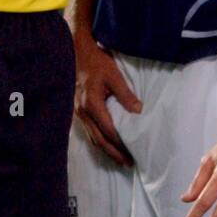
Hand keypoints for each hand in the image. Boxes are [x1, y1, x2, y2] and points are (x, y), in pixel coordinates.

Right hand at [71, 26, 140, 165]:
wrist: (79, 54)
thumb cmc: (97, 63)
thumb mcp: (114, 76)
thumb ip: (125, 95)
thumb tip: (138, 112)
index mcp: (91, 104)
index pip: (108, 129)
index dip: (119, 143)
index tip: (132, 152)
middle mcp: (83, 112)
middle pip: (98, 139)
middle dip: (113, 152)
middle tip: (128, 162)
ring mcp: (79, 113)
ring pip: (92, 137)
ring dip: (106, 150)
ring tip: (120, 159)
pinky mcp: (78, 111)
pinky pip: (89, 131)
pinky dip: (99, 141)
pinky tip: (106, 145)